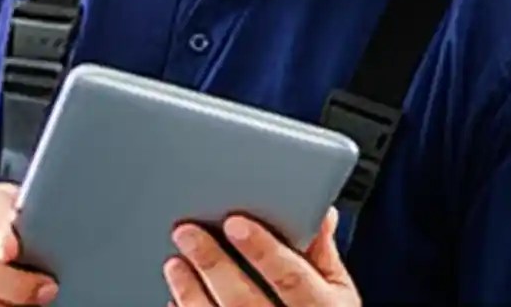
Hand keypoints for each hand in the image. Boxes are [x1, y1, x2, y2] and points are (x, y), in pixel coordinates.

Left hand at [164, 208, 359, 306]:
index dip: (263, 251)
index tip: (235, 222)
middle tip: (187, 232)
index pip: (292, 279)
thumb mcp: (336, 290)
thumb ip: (321, 253)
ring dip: (190, 291)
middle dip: (213, 263)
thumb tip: (321, 213)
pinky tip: (175, 297)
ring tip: (175, 262)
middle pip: (245, 300)